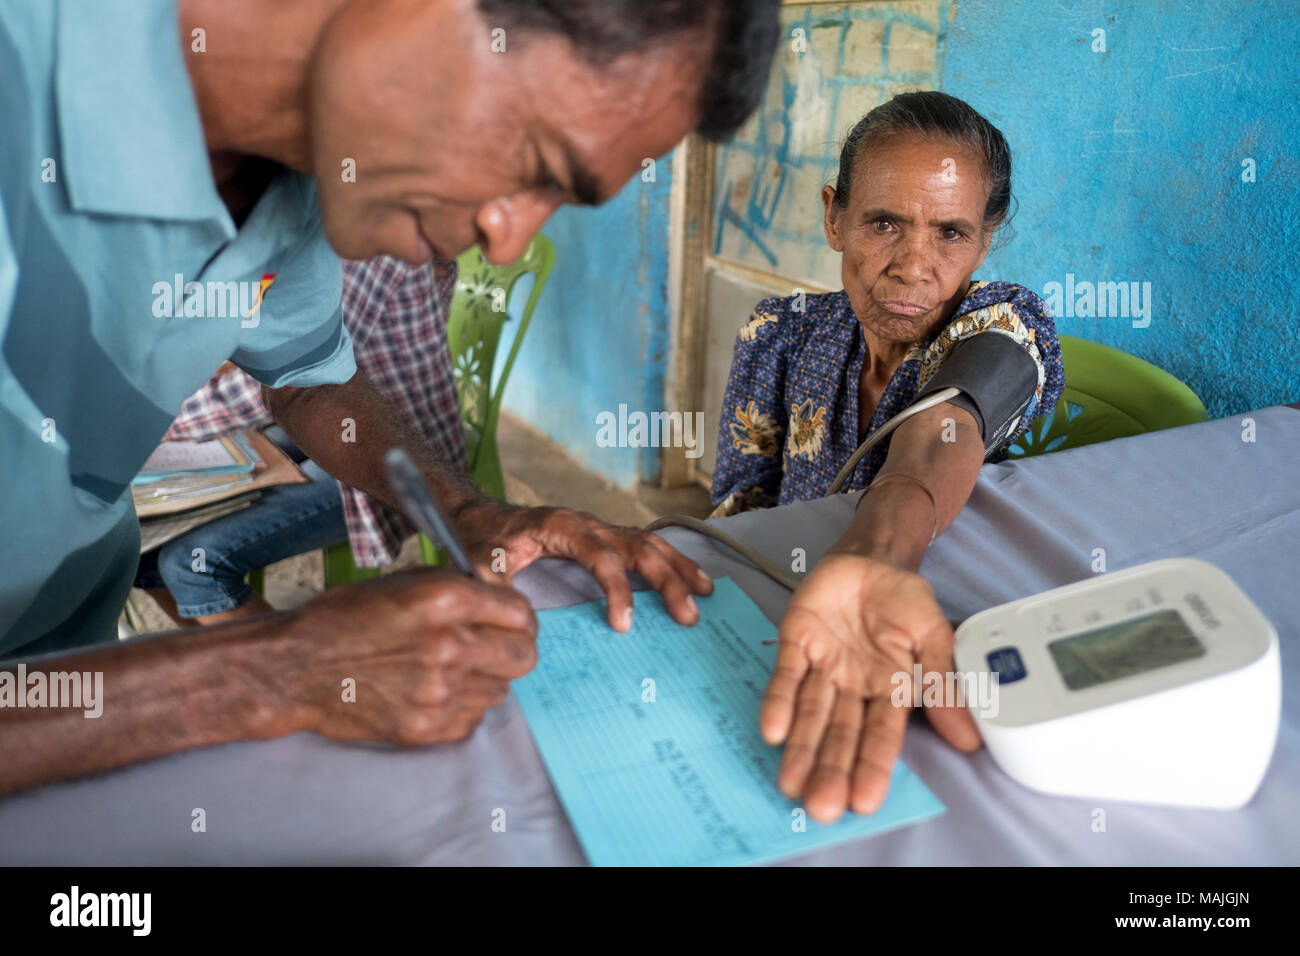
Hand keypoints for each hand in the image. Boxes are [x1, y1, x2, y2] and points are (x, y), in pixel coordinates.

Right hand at [290, 568, 537, 744]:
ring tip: (451, 669)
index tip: (511, 621)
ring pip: (500, 689)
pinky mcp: (427, 727)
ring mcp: (440, 691)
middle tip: (495, 647)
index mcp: (445, 600)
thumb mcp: (404, 582)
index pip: (521, 613)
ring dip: (485, 678)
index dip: (520, 617)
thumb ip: (458, 588)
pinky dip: (462, 706)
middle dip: (514, 648)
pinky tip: (433, 692)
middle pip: (524, 656)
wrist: (296, 669)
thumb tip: (499, 594)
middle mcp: (450, 645)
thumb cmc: (345, 618)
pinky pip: (473, 718)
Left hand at [454, 498, 713, 630]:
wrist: (477, 515)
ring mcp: (600, 528)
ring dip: (678, 568)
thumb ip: (495, 586)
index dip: (617, 590)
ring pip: (649, 543)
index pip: (601, 557)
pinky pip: (644, 545)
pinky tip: (690, 579)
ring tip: (706, 593)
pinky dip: (670, 561)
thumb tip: (520, 621)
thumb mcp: (478, 562)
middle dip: (666, 581)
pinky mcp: (603, 537)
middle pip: (638, 548)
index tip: (624, 625)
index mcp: (563, 526)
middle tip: (687, 615)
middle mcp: (589, 523)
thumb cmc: (481, 539)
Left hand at [760, 552, 980, 822]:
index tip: (865, 800)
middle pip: (841, 733)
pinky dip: (778, 701)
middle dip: (831, 768)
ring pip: (810, 713)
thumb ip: (943, 682)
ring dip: (801, 747)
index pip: (881, 734)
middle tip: (821, 807)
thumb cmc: (905, 599)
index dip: (872, 765)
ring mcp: (822, 666)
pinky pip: (786, 676)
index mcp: (890, 688)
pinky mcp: (796, 642)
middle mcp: (853, 685)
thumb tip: (969, 737)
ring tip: (791, 784)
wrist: (872, 557)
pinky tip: (772, 730)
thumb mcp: (934, 635)